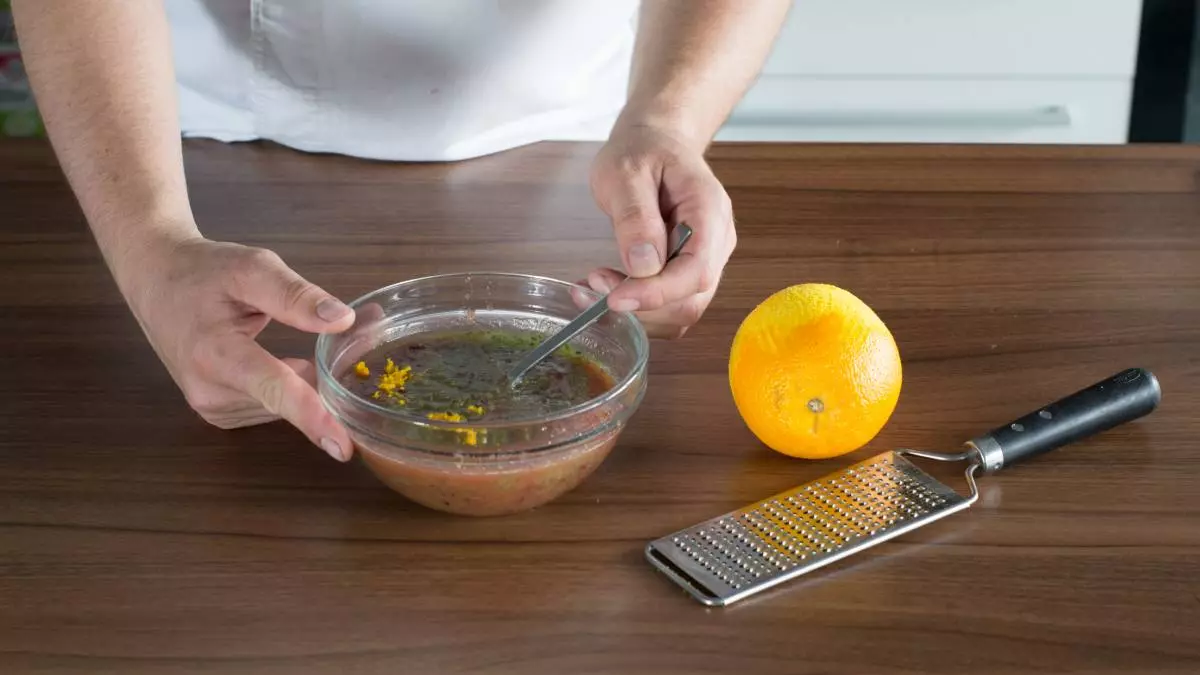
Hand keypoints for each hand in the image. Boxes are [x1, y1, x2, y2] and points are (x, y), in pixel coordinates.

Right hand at [117, 235, 355, 460]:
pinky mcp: (217, 411)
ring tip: (311, 353)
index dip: (312, 417)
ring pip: (282, 406)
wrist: (154, 279)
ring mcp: (211, 406)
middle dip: (325, 385)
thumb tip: (342, 320)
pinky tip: (288, 364)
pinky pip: (270, 406)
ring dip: (306, 386)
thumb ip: (295, 296)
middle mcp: (209, 390)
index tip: (343, 446)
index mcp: (216, 354)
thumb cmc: (202, 271)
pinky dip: (288, 389)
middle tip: (351, 353)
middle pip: (285, 400)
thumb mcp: (251, 268)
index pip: (273, 390)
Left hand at [587, 123, 734, 337]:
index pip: (696, 269)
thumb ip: (635, 215)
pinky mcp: (687, 271)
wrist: (655, 143)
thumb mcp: (626, 172)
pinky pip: (668, 303)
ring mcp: (706, 259)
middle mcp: (717, 241)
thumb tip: (644, 265)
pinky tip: (603, 289)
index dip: (658, 293)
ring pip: (680, 308)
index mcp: (709, 210)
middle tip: (592, 284)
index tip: (614, 297)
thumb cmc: (642, 151)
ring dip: (636, 310)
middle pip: (690, 297)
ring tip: (591, 287)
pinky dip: (636, 306)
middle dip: (641, 304)